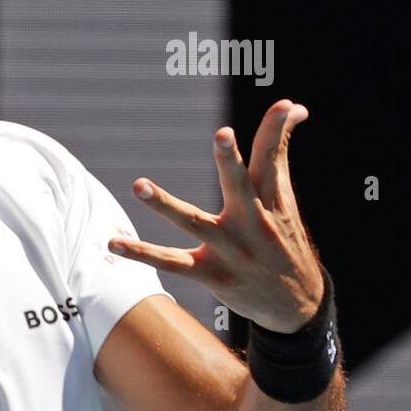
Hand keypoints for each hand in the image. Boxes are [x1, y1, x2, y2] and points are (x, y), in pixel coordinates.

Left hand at [109, 99, 325, 332]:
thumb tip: (295, 107)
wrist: (297, 306)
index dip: (276, 130)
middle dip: (230, 160)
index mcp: (270, 200)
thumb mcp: (284, 198)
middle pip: (239, 185)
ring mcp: (230, 249)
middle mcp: (251, 221)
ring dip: (165, 204)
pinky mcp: (211, 273)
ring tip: (138, 184)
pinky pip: (170, 262)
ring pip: (193, 222)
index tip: (285, 105)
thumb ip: (278, 151)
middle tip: (223, 133)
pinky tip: (113, 243)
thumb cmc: (283, 239)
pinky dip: (142, 253)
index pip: (273, 158)